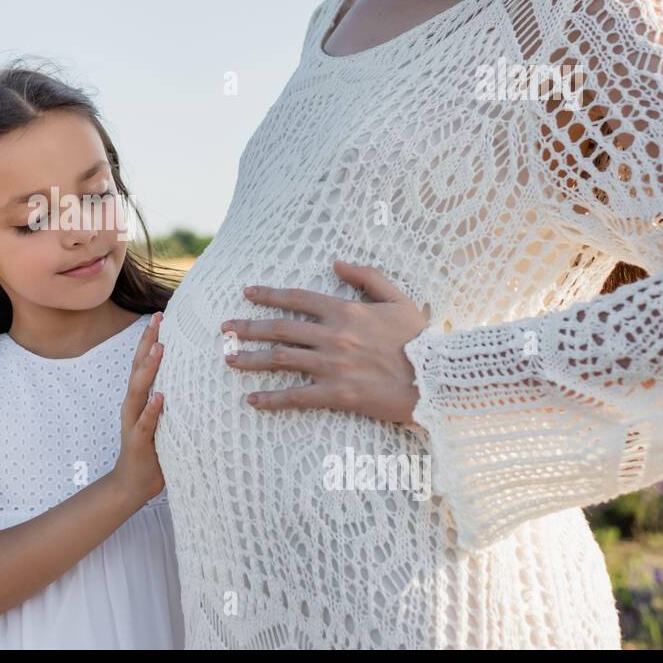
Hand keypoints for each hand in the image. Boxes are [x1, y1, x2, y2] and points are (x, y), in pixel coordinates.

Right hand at [111, 312, 166, 505]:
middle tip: (158, 319)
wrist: (133, 483)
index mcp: (140, 397)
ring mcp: (133, 421)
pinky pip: (145, 423)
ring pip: (139, 389)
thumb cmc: (154, 449)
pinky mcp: (138, 441)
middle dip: (147, 342)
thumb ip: (175, 399)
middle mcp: (133, 404)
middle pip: (138, 367)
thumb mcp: (166, 418)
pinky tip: (159, 398)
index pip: (144, 362)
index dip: (150, 338)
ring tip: (160, 348)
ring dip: (149, 368)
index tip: (160, 315)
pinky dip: (151, 409)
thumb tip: (198, 378)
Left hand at [220, 260, 429, 426]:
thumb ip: (367, 276)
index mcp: (346, 310)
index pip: (297, 298)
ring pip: (281, 359)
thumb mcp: (398, 298)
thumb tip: (336, 261)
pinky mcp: (336, 393)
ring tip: (229, 359)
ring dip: (251, 359)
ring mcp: (332, 365)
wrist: (437, 378)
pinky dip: (272, 399)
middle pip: (280, 328)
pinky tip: (253, 401)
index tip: (247, 293)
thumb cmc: (420, 338)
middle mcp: (333, 335)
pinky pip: (296, 396)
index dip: (269, 294)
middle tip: (225, 327)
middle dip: (249, 326)